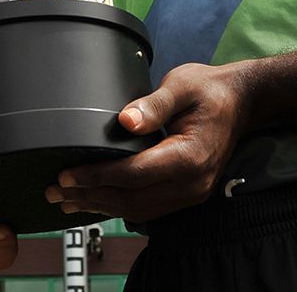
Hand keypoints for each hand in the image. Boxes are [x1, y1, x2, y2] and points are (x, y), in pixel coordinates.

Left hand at [45, 61, 249, 222]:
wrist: (242, 102)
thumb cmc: (210, 89)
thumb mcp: (182, 85)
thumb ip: (154, 104)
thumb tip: (125, 121)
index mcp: (189, 156)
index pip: (134, 174)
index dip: (97, 177)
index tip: (66, 174)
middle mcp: (191, 183)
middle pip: (131, 200)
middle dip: (90, 197)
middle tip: (54, 191)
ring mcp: (191, 193)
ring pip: (138, 210)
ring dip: (100, 206)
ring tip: (66, 201)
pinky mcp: (186, 193)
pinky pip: (148, 208)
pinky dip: (119, 207)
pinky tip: (96, 201)